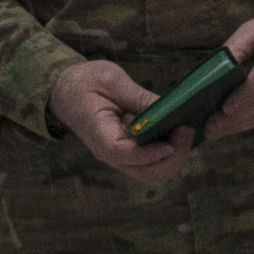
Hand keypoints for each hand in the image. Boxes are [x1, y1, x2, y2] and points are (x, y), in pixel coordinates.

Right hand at [47, 55, 194, 188]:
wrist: (68, 92)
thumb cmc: (85, 83)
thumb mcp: (111, 80)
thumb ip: (139, 97)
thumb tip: (170, 108)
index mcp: (100, 135)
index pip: (123, 154)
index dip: (149, 154)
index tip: (170, 144)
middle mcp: (111, 154)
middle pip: (146, 173)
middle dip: (172, 157)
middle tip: (186, 129)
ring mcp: (122, 157)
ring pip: (154, 173)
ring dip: (175, 157)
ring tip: (184, 130)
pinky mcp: (131, 153)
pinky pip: (154, 163)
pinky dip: (171, 153)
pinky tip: (178, 132)